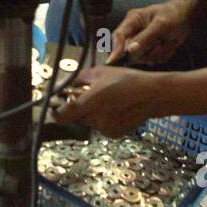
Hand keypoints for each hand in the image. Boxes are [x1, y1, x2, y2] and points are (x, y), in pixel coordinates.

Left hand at [53, 66, 167, 136]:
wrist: (152, 95)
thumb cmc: (126, 80)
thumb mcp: (99, 72)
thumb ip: (78, 80)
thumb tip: (64, 84)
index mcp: (89, 104)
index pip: (60, 116)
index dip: (54, 111)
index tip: (54, 103)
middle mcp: (95, 120)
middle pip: (74, 117)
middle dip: (74, 107)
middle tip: (81, 96)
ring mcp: (104, 129)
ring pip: (87, 121)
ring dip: (89, 112)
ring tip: (104, 100)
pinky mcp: (113, 134)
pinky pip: (99, 126)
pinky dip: (101, 118)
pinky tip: (113, 108)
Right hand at [109, 1, 193, 64]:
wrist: (185, 15)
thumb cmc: (173, 15)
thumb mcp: (161, 25)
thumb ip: (145, 37)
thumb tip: (130, 50)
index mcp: (132, 20)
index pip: (118, 36)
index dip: (114, 49)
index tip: (111, 62)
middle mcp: (133, 31)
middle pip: (130, 51)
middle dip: (148, 51)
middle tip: (161, 43)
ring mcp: (140, 42)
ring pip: (142, 57)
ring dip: (157, 53)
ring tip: (167, 42)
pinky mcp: (148, 49)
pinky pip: (152, 59)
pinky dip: (162, 55)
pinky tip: (168, 45)